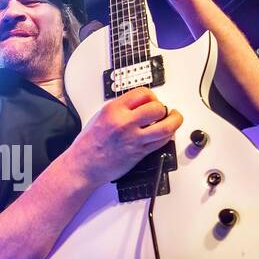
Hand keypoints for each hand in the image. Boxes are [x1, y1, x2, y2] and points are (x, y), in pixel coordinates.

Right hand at [68, 87, 182, 186]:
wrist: (83, 165)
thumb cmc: (88, 144)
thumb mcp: (100, 116)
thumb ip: (120, 108)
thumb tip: (137, 103)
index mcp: (114, 109)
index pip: (143, 93)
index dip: (152, 96)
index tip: (152, 100)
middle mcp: (124, 122)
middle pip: (156, 108)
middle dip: (163, 108)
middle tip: (161, 111)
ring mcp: (133, 138)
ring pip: (165, 126)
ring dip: (174, 121)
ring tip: (174, 119)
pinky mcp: (139, 152)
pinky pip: (161, 141)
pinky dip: (168, 135)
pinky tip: (165, 133)